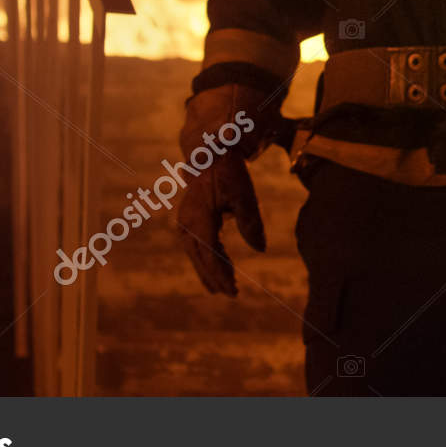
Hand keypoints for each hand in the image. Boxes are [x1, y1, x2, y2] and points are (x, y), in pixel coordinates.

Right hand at [175, 84, 271, 294]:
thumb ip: (251, 223)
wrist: (211, 153)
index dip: (220, 274)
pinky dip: (209, 257)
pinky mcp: (189, 219)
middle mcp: (187, 221)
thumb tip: (260, 249)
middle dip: (214, 276)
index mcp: (199, 216)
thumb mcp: (245, 195)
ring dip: (210, 270)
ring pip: (197, 253)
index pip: (209, 253)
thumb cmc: (229, 173)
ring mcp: (185, 220)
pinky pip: (198, 244)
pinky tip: (222, 266)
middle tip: (231, 294)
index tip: (233, 290)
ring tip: (225, 286)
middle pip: (200, 257)